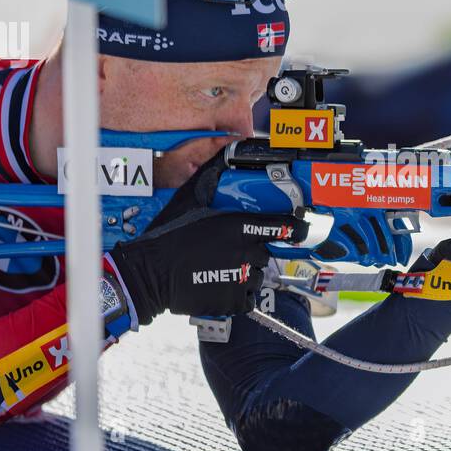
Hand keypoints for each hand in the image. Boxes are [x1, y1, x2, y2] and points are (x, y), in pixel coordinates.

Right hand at [109, 155, 307, 324]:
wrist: (150, 274)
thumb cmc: (169, 234)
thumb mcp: (190, 197)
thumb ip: (212, 174)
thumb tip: (227, 148)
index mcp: (241, 226)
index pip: (284, 228)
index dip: (294, 228)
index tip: (300, 229)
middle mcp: (248, 252)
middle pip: (265, 252)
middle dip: (250, 251)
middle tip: (226, 251)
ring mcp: (244, 278)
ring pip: (257, 276)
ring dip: (244, 273)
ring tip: (218, 270)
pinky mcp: (235, 301)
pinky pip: (248, 298)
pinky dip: (238, 295)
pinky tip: (218, 285)